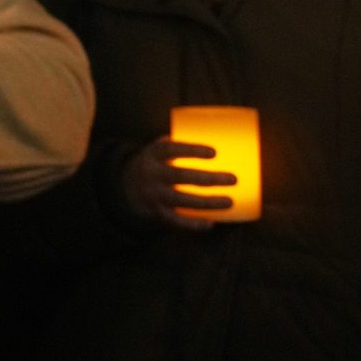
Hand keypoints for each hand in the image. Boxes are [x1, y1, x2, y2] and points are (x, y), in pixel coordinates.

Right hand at [121, 137, 236, 230]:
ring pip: (181, 200)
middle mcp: (152, 174)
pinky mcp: (157, 212)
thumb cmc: (154, 163)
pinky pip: (176, 220)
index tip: (214, 152)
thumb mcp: (157, 149)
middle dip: (208, 178)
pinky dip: (192, 224)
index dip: (191, 151)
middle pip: (180, 176)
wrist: (127, 186)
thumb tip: (214, 135)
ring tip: (229, 201)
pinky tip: (210, 224)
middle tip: (233, 179)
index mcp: (153, 155)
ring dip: (207, 202)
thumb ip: (179, 143)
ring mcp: (154, 194)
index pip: (171, 150)